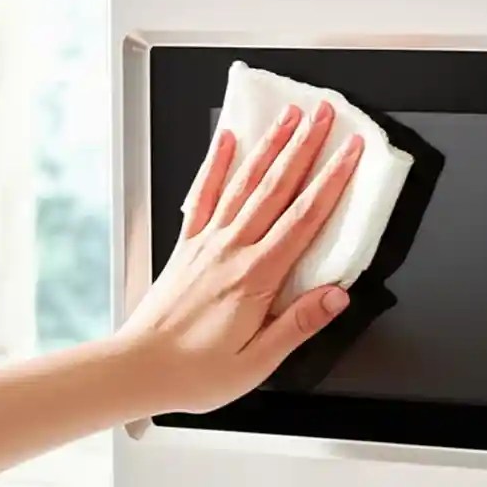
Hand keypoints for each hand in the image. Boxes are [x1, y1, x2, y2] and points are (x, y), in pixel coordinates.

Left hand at [119, 101, 363, 413]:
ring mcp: (207, 242)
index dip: (333, 179)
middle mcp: (232, 250)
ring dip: (270, 145)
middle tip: (326, 114)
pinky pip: (203, 195)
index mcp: (256, 277)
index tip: (351, 151)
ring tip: (289, 115)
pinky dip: (216, 164)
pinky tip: (228, 141)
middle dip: (306, 145)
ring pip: (245, 182)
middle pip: (277, 187)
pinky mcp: (187, 245)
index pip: (305, 217)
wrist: (135, 370)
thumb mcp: (257, 362)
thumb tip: (337, 295)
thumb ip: (299, 324)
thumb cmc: (195, 372)